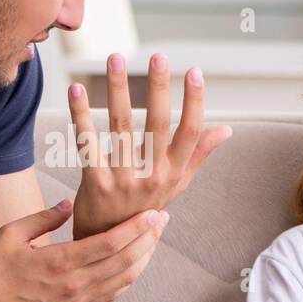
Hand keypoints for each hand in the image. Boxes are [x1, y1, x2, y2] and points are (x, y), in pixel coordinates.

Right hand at [0, 200, 168, 301]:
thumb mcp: (10, 234)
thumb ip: (43, 217)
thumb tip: (68, 204)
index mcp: (60, 262)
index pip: (109, 243)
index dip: (135, 227)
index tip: (152, 213)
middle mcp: (75, 284)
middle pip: (125, 261)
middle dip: (149, 239)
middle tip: (163, 220)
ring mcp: (77, 299)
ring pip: (124, 280)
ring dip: (144, 258)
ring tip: (155, 239)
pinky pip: (112, 293)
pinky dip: (130, 277)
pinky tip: (136, 264)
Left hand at [68, 54, 232, 239]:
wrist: (109, 246)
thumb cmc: (144, 208)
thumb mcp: (176, 185)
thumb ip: (198, 155)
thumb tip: (226, 129)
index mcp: (174, 172)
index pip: (191, 132)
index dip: (194, 101)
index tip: (193, 71)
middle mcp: (152, 176)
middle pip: (157, 124)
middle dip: (158, 87)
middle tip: (158, 56)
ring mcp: (124, 180)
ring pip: (121, 126)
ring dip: (117, 89)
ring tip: (115, 58)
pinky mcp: (96, 183)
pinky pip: (88, 143)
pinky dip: (80, 114)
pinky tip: (75, 89)